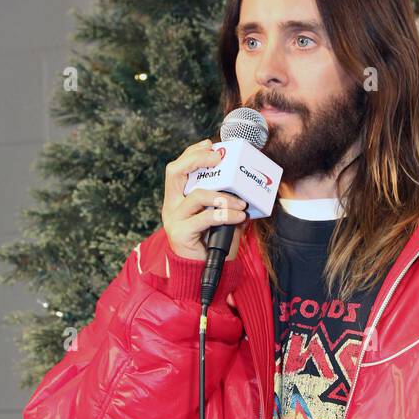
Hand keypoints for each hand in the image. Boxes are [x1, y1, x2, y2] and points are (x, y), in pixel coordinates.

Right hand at [161, 138, 247, 262]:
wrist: (200, 274)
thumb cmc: (210, 244)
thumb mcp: (221, 218)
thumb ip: (228, 203)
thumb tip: (248, 188)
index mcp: (177, 198)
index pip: (178, 167)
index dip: (192, 152)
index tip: (211, 145)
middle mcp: (171, 205)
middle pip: (175, 171)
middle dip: (197, 159)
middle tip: (218, 159)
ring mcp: (174, 219)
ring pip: (197, 195)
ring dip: (224, 196)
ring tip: (241, 203)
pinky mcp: (181, 233)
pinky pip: (206, 217)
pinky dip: (226, 214)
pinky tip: (239, 216)